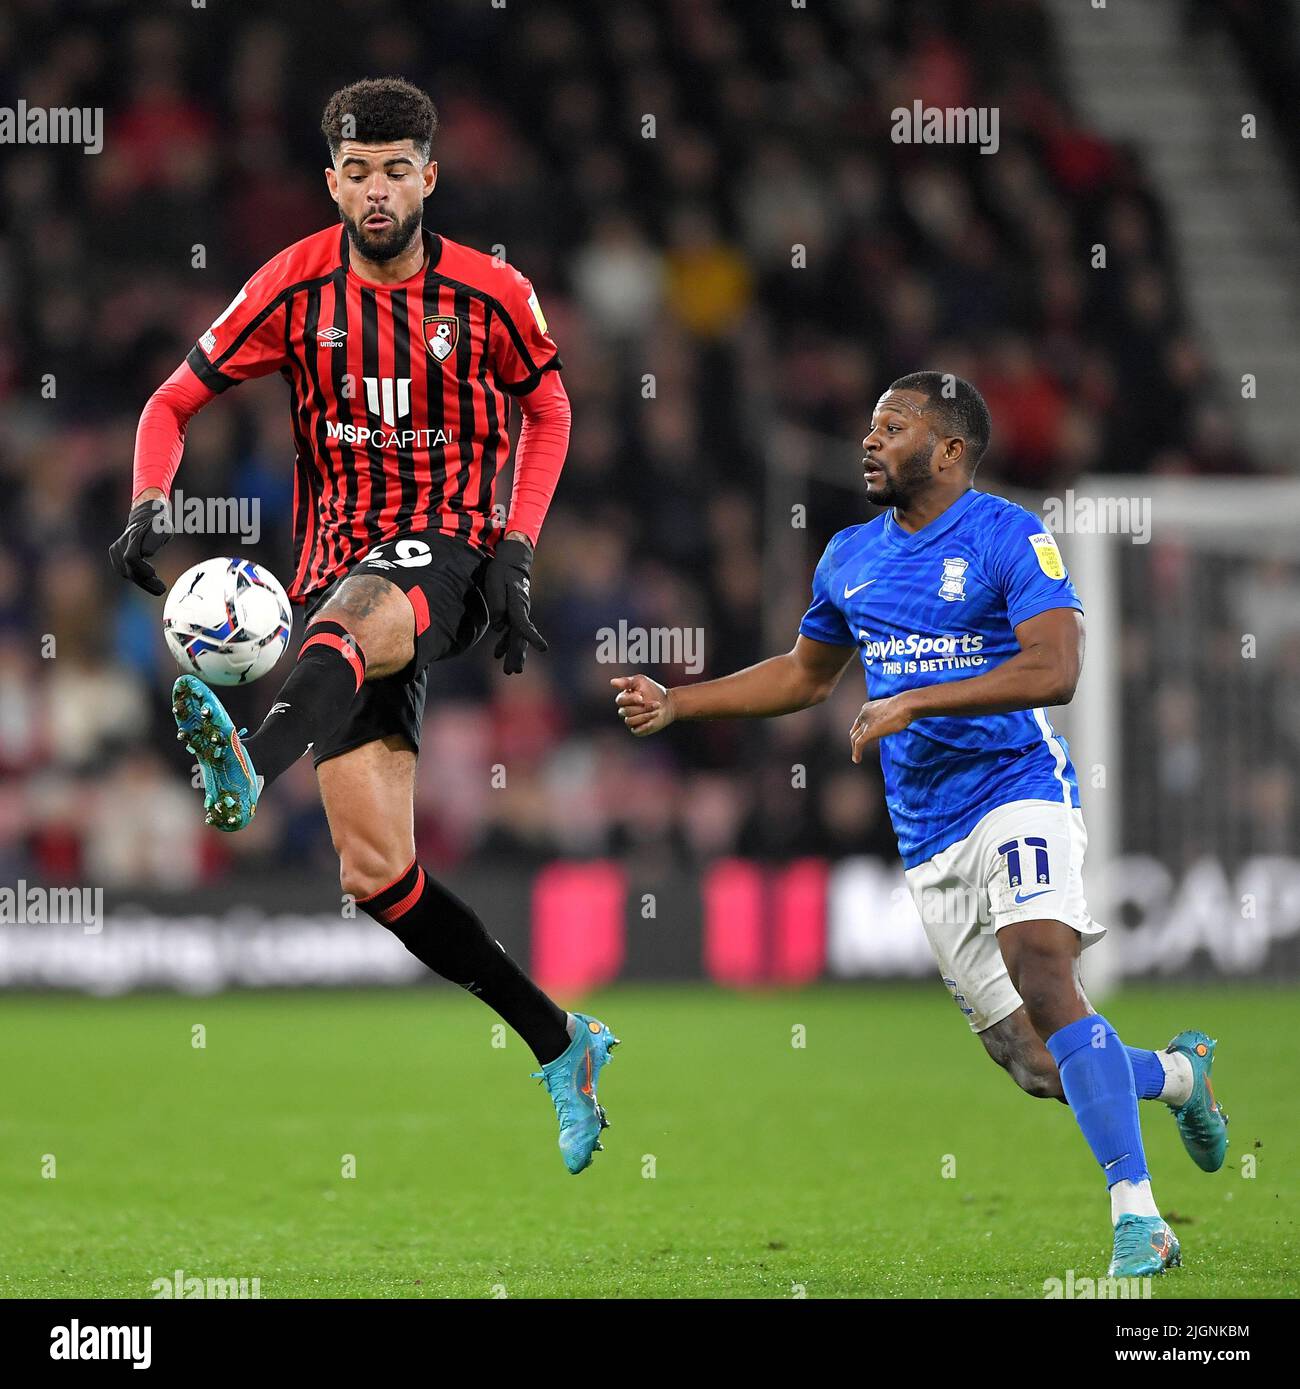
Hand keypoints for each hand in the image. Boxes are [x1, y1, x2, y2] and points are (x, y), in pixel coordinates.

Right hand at [108, 496, 171, 595]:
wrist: (145, 518)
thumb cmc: (159, 525)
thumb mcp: (164, 528)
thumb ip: (156, 538)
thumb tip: (146, 553)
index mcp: (132, 536)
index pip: (132, 558)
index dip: (142, 569)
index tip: (155, 574)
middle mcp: (119, 545)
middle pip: (129, 569)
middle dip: (146, 582)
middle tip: (162, 589)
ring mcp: (115, 551)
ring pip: (127, 574)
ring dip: (143, 582)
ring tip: (159, 586)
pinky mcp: (115, 557)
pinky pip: (125, 572)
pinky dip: (138, 578)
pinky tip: (150, 580)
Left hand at [483, 535, 546, 674]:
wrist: (512, 560)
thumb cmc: (502, 571)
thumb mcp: (495, 584)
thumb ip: (496, 605)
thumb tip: (498, 626)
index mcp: (517, 604)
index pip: (524, 624)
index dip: (532, 636)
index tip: (544, 648)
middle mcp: (521, 611)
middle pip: (520, 637)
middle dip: (517, 654)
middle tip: (514, 671)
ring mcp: (518, 613)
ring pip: (517, 637)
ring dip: (513, 653)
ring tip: (509, 670)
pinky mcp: (513, 613)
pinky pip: (511, 632)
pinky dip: (505, 643)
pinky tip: (498, 653)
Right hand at [611, 674, 675, 735]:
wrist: (667, 703)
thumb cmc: (653, 690)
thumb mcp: (641, 682)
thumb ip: (627, 682)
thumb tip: (612, 682)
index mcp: (624, 699)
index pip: (620, 701)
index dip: (630, 700)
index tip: (642, 697)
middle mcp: (625, 710)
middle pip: (626, 711)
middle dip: (643, 708)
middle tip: (656, 704)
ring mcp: (631, 721)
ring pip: (630, 721)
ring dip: (645, 716)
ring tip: (657, 711)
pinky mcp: (637, 730)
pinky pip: (636, 731)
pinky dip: (644, 726)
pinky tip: (653, 721)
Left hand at [849, 693, 915, 762]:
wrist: (906, 705)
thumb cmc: (905, 706)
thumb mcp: (891, 711)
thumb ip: (888, 716)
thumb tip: (894, 722)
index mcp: (867, 708)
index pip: (859, 722)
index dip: (859, 732)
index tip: (862, 739)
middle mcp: (863, 715)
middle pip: (854, 731)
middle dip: (854, 742)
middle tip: (857, 750)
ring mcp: (865, 723)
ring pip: (854, 739)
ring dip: (855, 750)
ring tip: (856, 759)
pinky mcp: (868, 732)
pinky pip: (858, 744)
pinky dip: (856, 753)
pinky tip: (857, 760)